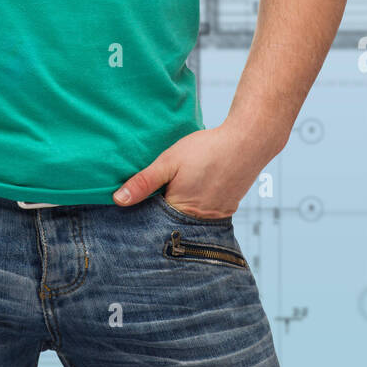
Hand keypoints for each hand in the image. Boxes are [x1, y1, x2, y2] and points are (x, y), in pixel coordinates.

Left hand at [111, 124, 276, 218]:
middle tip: (157, 195)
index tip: (134, 206)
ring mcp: (215, 217)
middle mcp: (199, 221)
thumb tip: (118, 200)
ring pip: (189, 219)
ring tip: (176, 191)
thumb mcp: (169, 161)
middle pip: (172, 223)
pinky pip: (206, 214)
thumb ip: (144, 181)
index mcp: (180, 210)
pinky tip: (195, 189)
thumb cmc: (207, 150)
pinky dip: (198, 205)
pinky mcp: (227, 209)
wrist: (247, 142)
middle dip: (162, 214)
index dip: (144, 213)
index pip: (154, 222)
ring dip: (180, 209)